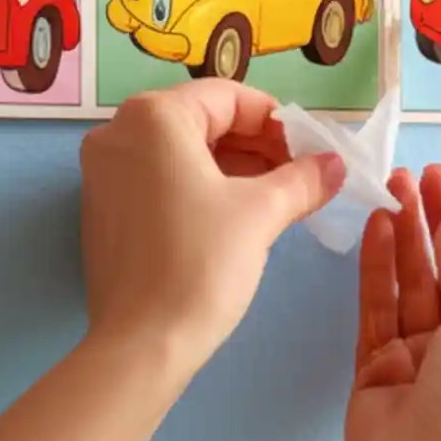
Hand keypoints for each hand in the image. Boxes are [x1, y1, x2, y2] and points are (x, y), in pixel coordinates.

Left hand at [79, 78, 344, 372]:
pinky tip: (242, 216)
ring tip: (282, 197)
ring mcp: (105, 172)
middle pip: (205, 120)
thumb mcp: (263, 213)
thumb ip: (304, 178)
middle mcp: (119, 132)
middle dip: (260, 145)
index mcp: (154, 117)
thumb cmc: (202, 263)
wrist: (143, 343)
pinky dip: (206, 187)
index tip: (313, 152)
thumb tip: (334, 164)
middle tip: (303, 175)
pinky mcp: (105, 208)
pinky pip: (164, 178)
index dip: (280, 122)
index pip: (230, 97)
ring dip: (237, 166)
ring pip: (186, 151)